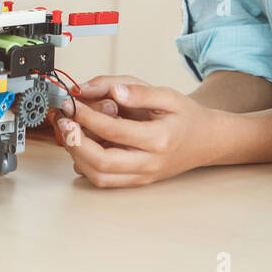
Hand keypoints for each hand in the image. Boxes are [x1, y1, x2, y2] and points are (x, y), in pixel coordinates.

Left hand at [50, 75, 220, 186]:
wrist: (207, 141)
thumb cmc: (187, 117)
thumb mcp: (168, 95)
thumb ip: (140, 92)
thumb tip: (114, 90)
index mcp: (158, 139)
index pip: (113, 130)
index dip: (87, 116)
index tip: (73, 103)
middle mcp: (149, 163)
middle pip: (101, 163)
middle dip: (75, 142)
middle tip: (64, 122)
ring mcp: (143, 176)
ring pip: (100, 177)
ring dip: (77, 156)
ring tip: (70, 132)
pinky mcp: (137, 182)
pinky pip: (105, 181)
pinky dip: (87, 166)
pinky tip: (83, 146)